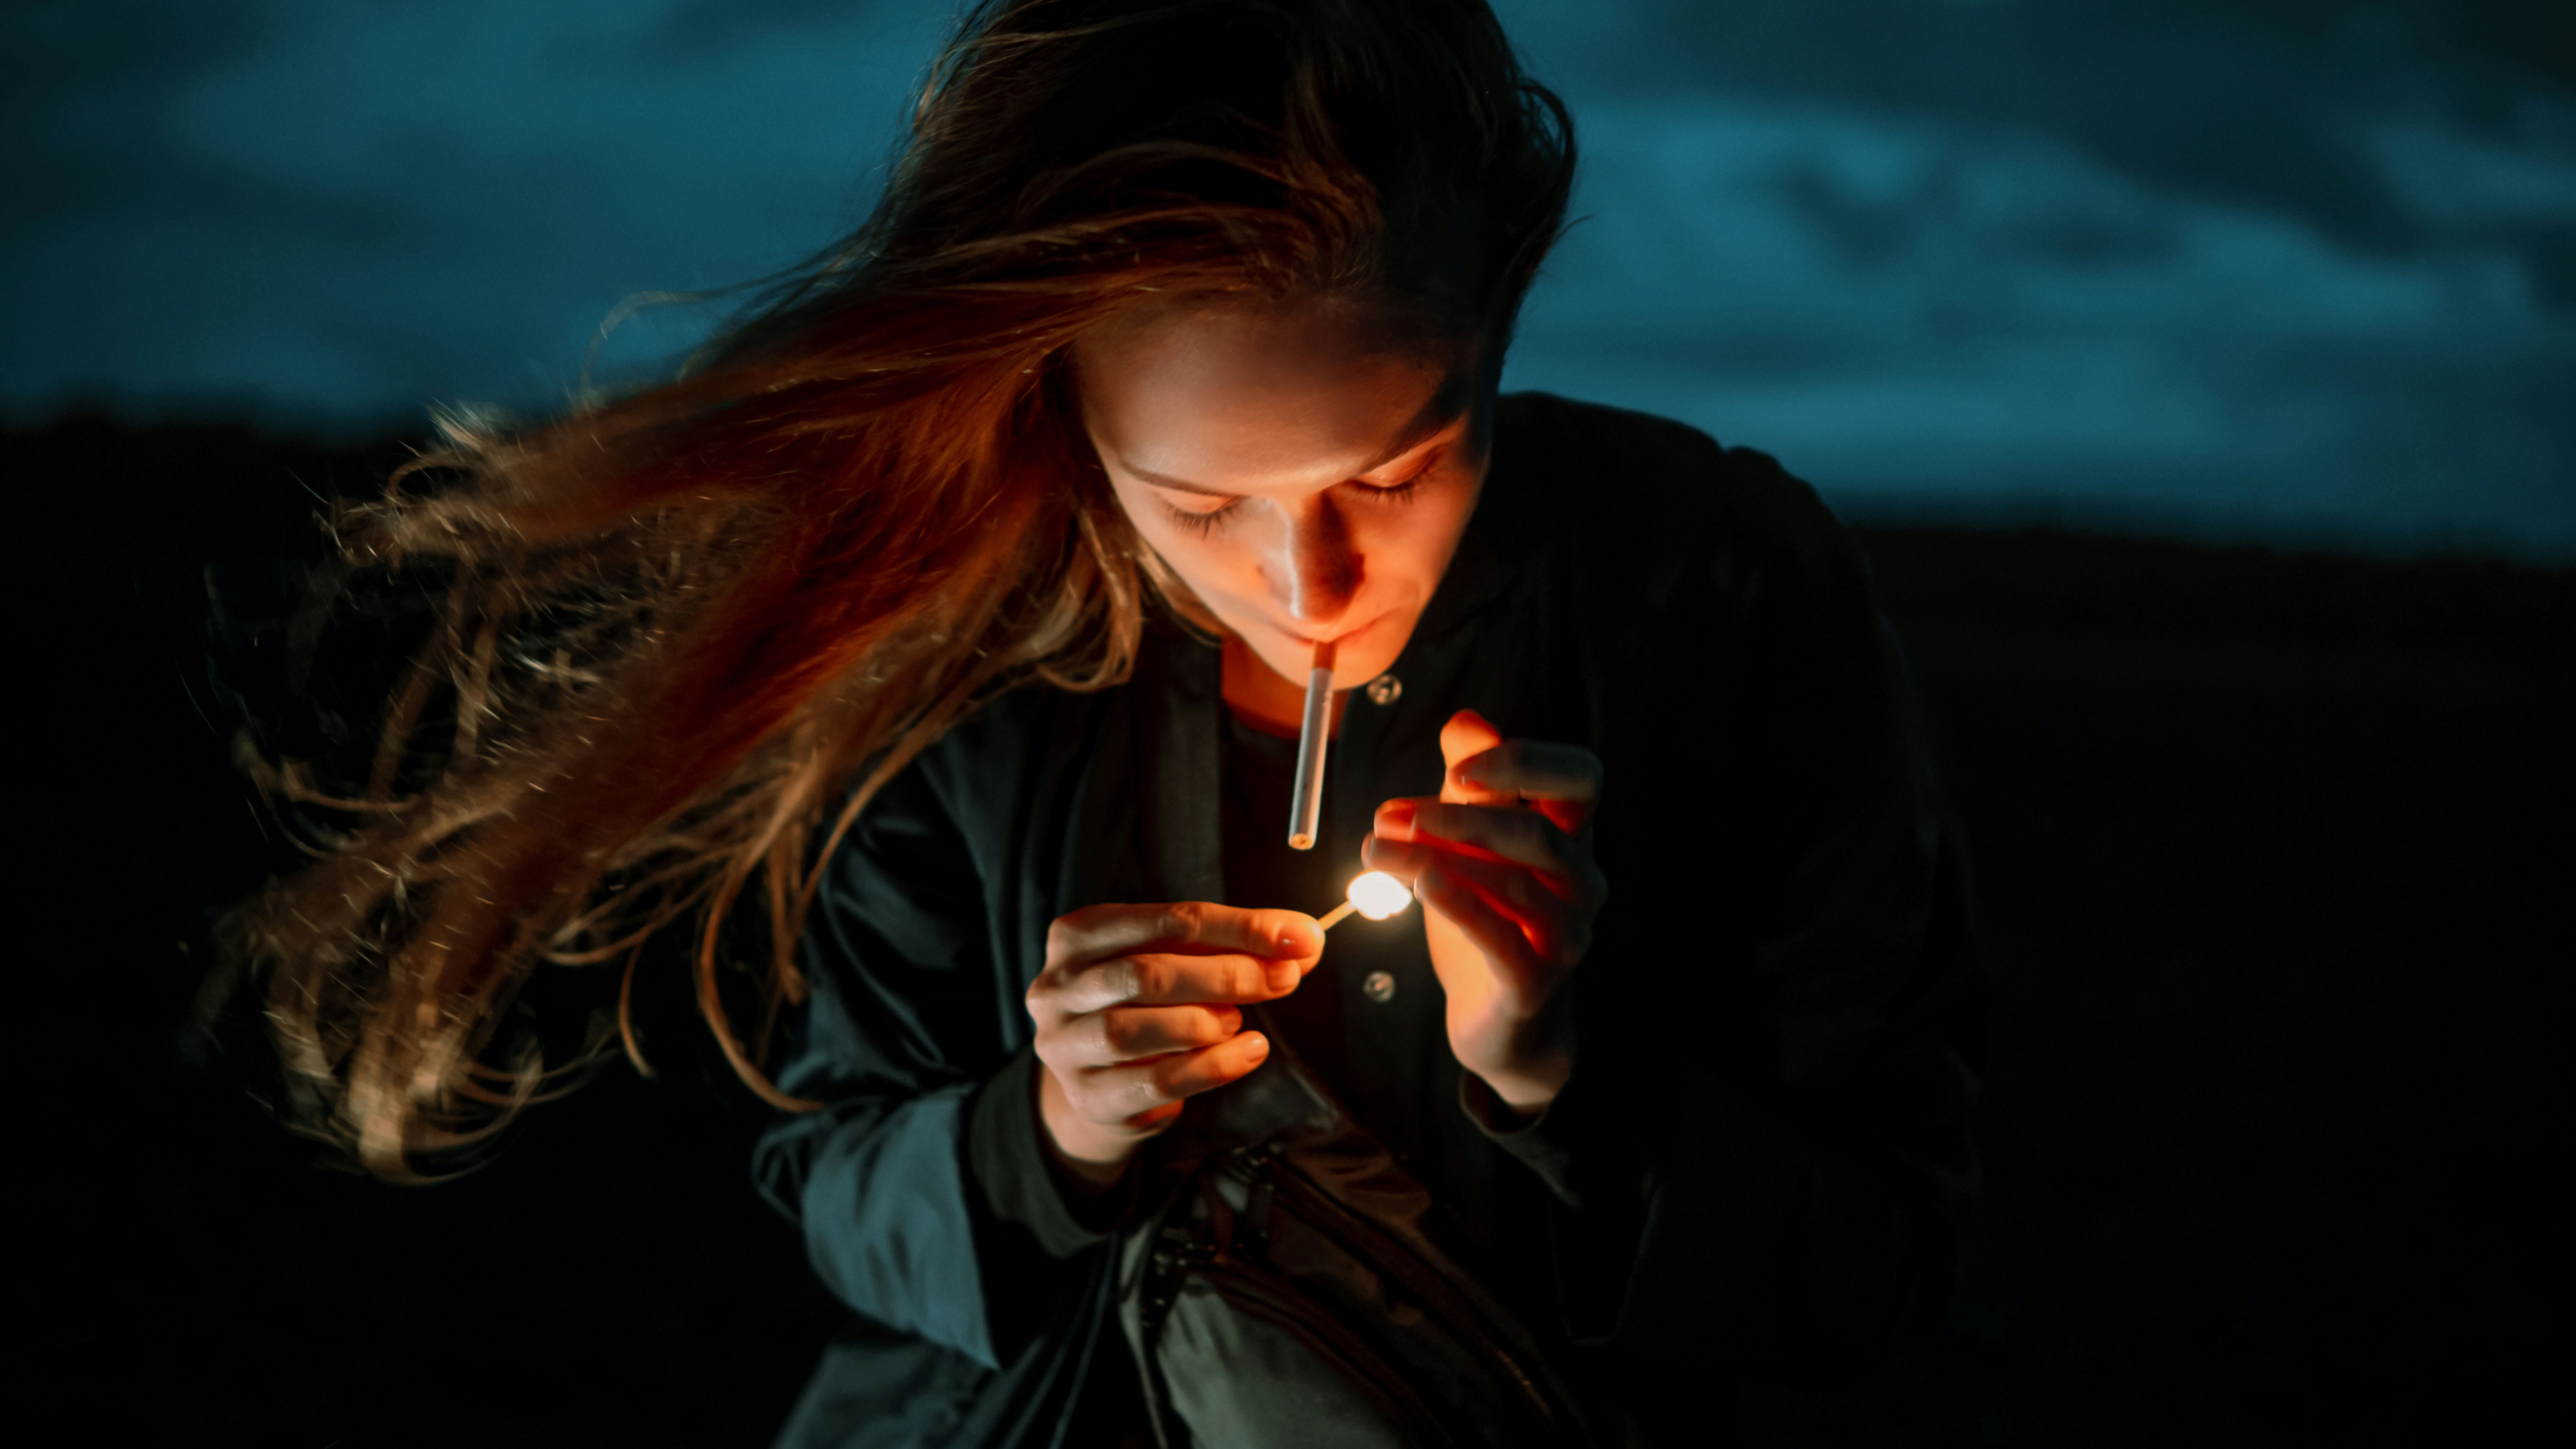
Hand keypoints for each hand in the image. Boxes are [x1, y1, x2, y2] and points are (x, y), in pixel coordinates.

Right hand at [1027, 902, 1320, 1187]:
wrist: (1101, 1077)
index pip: (1168, 920)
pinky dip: (1214, 1066)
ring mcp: (1066, 1045)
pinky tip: (1248, 1051)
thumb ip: (1234, 946)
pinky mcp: (1090, 1096)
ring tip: (1241, 1018)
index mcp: (1078, 934)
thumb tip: (1304, 942)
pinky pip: (1156, 1082)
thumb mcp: (1178, 960)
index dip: (1241, 926)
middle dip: (1229, 974)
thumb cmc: (1145, 1002)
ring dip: (1209, 1021)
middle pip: (1150, 973)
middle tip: (1285, 978)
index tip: (1298, 936)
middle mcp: (1059, 987)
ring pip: (1139, 1029)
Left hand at [1364, 710, 1604, 1113]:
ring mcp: (1565, 935)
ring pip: (1509, 884)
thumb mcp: (1470, 840)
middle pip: (1538, 832)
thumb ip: (1470, 782)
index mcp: (1571, 837)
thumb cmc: (1485, 911)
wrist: (1492, 1014)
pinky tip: (1423, 884)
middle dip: (1461, 817)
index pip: (1581, 778)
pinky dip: (1462, 907)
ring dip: (1432, 858)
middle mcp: (1581, 882)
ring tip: (1373, 848)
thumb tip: (1467, 720)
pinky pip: (1503, 941)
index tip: (1457, 769)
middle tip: (1390, 815)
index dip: (1525, 763)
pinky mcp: (1533, 984)